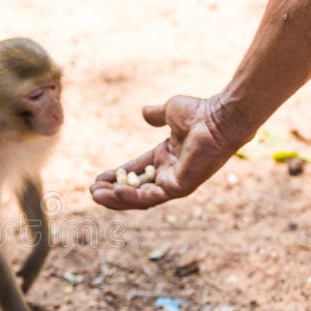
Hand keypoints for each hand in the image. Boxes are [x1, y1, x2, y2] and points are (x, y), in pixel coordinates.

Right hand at [90, 95, 242, 209]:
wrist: (218, 116)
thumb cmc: (200, 112)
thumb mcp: (170, 111)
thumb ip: (156, 115)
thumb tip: (144, 112)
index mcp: (167, 158)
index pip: (136, 173)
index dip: (116, 176)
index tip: (97, 178)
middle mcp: (170, 174)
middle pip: (136, 190)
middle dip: (113, 192)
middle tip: (93, 192)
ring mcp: (175, 183)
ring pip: (141, 198)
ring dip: (117, 199)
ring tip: (96, 196)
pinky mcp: (180, 187)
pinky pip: (152, 197)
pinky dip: (132, 196)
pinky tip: (116, 191)